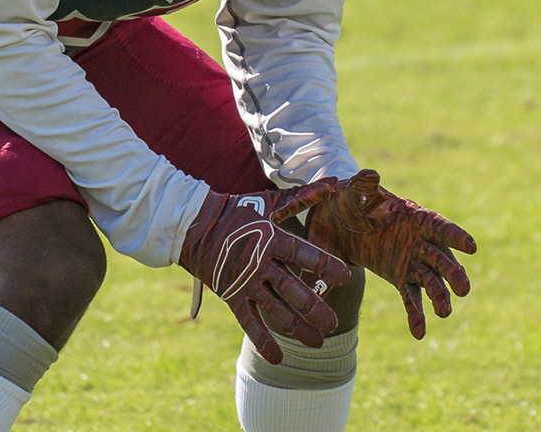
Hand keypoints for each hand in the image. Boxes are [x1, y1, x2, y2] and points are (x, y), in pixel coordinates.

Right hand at [179, 181, 352, 363]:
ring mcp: (245, 283)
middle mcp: (260, 264)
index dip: (325, 266)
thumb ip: (302, 197)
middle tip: (333, 323)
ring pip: (275, 311)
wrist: (195, 226)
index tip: (345, 277)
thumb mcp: (269, 202)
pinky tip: (279, 358)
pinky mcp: (232, 297)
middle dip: (315, 308)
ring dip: (298, 328)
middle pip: (293, 290)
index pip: (303, 255)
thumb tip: (333, 182)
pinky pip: (249, 324)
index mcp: (272, 239)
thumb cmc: (238, 211)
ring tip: (318, 342)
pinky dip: (263, 342)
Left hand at [305, 170, 475, 339]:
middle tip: (463, 289)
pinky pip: (411, 298)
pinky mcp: (399, 277)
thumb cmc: (351, 200)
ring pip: (431, 281)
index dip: (454, 235)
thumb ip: (364, 186)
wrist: (335, 221)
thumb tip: (370, 174)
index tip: (471, 247)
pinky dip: (416, 315)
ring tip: (444, 313)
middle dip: (453, 273)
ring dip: (439, 296)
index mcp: (413, 217)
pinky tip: (419, 334)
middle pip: (441, 258)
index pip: (438, 226)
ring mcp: (412, 261)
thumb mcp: (354, 192)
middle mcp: (419, 241)